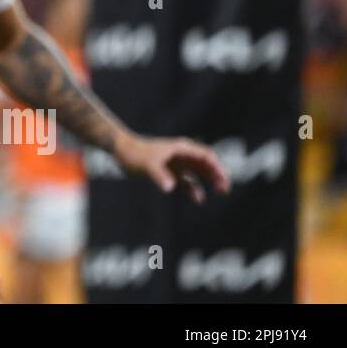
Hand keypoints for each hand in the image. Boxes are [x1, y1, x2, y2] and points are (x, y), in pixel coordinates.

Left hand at [113, 134, 230, 202]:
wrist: (121, 150)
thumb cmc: (135, 154)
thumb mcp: (147, 165)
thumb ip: (159, 175)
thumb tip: (171, 187)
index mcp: (181, 149)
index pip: (205, 155)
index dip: (217, 167)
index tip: (223, 179)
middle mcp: (181, 154)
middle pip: (205, 163)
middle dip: (217, 174)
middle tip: (225, 189)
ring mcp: (175, 162)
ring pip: (198, 171)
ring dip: (209, 180)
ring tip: (221, 191)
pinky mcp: (169, 170)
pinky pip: (186, 179)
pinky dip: (193, 187)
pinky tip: (198, 198)